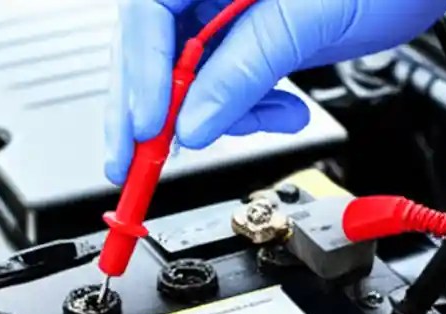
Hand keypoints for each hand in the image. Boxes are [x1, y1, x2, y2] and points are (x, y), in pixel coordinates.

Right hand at [105, 0, 445, 183]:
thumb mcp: (310, 17)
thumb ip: (244, 71)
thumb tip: (193, 125)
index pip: (147, 14)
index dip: (141, 75)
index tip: (149, 127)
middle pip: (150, 47)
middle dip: (153, 110)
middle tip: (134, 166)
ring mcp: (223, 3)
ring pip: (184, 70)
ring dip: (215, 113)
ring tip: (265, 120)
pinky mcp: (246, 30)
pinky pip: (221, 77)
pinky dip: (245, 107)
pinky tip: (281, 110)